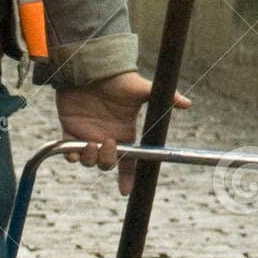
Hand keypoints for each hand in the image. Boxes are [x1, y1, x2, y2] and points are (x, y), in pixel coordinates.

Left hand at [55, 72, 191, 194]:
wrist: (92, 67)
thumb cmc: (117, 79)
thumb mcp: (142, 89)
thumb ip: (165, 98)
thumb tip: (188, 103)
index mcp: (124, 133)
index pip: (128, 162)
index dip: (127, 178)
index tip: (125, 191)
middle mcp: (107, 138)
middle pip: (107, 164)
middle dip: (107, 160)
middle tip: (107, 143)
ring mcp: (88, 136)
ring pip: (88, 161)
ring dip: (90, 158)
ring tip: (91, 143)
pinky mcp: (70, 131)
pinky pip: (68, 153)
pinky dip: (71, 155)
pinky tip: (76, 147)